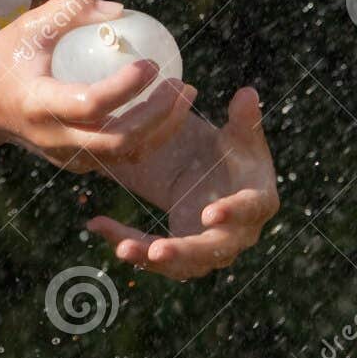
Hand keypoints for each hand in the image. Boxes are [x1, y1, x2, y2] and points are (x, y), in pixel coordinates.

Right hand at [0, 0, 197, 175]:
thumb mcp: (28, 25)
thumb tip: (120, 11)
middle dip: (158, 116)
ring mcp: (66, 158)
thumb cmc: (4, 59)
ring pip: (125, 156)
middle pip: (118, 141)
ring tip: (184, 95)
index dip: (126, 87)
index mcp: (39, 105)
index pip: (90, 104)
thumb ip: (69, 8)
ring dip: (162, 129)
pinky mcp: (76, 164)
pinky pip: (120, 157)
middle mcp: (55, 140)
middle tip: (181, 84)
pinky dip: (148, 136)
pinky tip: (165, 108)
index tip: (152, 62)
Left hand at [86, 86, 278, 279]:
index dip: (234, 213)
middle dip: (185, 252)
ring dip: (150, 257)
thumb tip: (248, 93)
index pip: (250, 210)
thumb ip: (244, 118)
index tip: (209, 213)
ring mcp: (208, 248)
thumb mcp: (238, 134)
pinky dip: (127, 242)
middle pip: (213, 250)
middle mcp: (238, 233)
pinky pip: (153, 254)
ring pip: (181, 264)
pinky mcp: (180, 254)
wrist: (210, 171)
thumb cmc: (231, 153)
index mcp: (258, 201)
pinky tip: (98, 225)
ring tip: (122, 247)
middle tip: (157, 250)